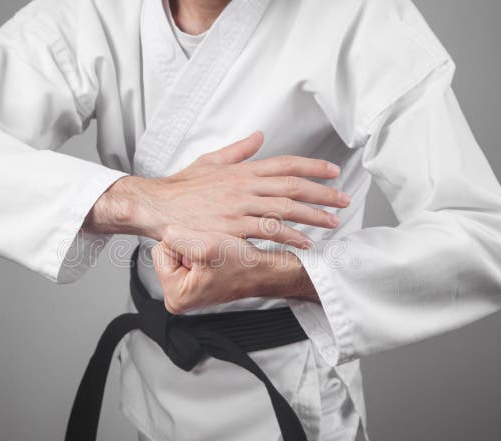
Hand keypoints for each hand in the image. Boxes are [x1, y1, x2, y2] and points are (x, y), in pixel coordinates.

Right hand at [84, 132, 349, 247]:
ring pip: (286, 208)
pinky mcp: (232, 227)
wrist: (156, 206)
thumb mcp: (210, 161)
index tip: (333, 172)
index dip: (314, 166)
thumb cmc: (180, 188)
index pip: (287, 164)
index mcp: (243, 169)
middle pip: (294, 186)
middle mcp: (245, 185)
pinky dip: (290, 236)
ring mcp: (240, 207)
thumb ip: (238, 150)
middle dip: (323, 193)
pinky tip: (306, 243)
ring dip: (314, 216)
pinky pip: (268, 230)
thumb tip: (259, 136)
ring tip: (333, 222)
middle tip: (344, 199)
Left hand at [151, 226, 317, 314]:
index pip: (159, 251)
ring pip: (177, 250)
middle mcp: (177, 297)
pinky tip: (216, 256)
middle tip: (212, 255)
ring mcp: (186, 289)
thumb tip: (164, 230)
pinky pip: (188, 254)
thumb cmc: (243, 264)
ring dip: (196, 245)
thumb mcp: (206, 246)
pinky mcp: (194, 281)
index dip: (184, 244)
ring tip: (216, 256)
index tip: (206, 253)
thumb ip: (176, 237)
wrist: (268, 270)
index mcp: (175, 297)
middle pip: (166, 251)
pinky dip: (201, 249)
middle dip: (189, 245)